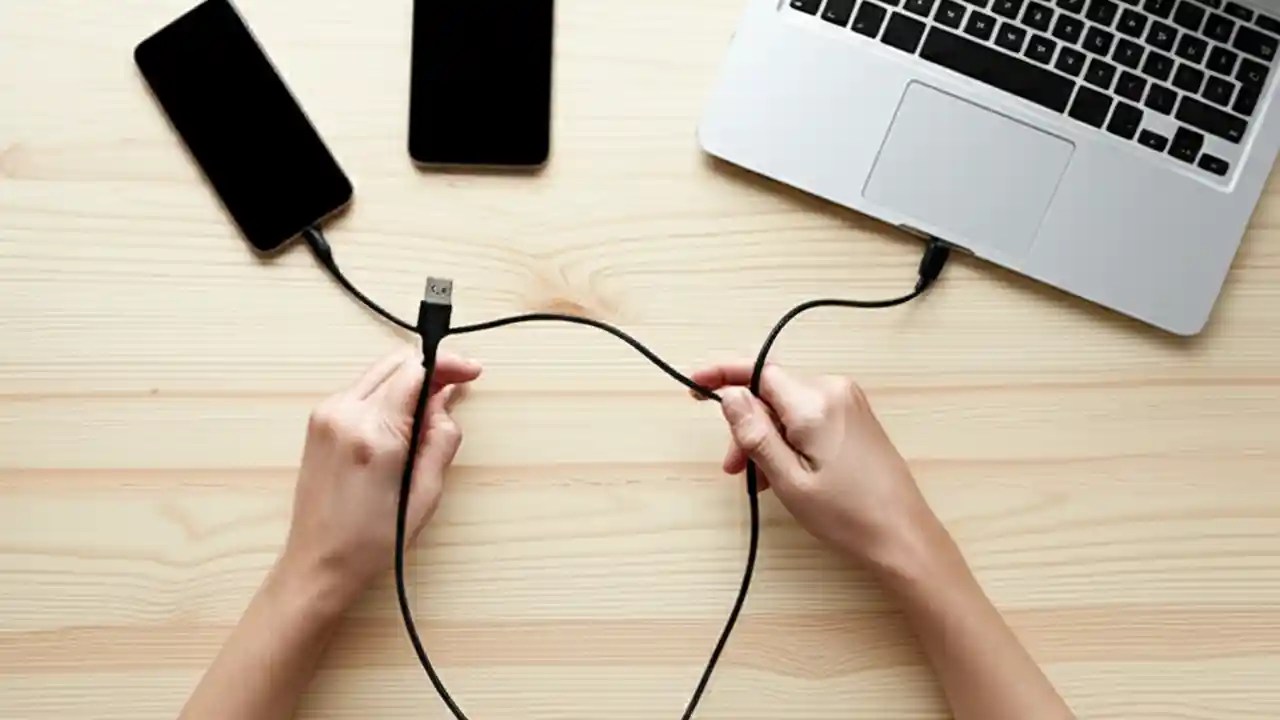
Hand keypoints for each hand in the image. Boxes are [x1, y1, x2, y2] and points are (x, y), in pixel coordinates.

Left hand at [278, 348, 481, 608]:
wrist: (318, 564)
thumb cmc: (371, 542)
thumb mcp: (425, 494)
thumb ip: (440, 438)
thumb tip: (445, 400)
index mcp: (374, 434)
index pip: (416, 371)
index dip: (449, 364)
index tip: (472, 371)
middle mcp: (345, 414)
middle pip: (396, 364)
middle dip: (431, 370)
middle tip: (456, 391)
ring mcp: (326, 415)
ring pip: (379, 374)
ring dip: (409, 383)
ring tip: (428, 420)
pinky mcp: (319, 422)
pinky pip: (362, 391)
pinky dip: (388, 396)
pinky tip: (402, 425)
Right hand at [693, 362, 932, 567]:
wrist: (902, 535)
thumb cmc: (848, 515)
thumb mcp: (788, 479)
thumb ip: (755, 434)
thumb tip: (730, 396)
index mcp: (816, 403)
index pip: (759, 371)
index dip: (724, 375)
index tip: (695, 383)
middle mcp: (834, 391)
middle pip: (771, 393)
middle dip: (747, 425)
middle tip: (734, 468)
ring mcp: (849, 403)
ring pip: (788, 408)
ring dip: (767, 437)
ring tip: (759, 480)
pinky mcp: (855, 417)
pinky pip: (808, 417)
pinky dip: (788, 439)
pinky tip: (783, 473)